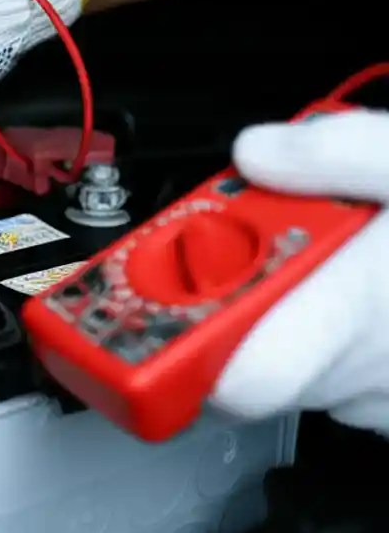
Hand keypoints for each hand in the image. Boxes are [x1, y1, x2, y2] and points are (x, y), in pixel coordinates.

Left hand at [212, 109, 388, 436]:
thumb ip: (333, 151)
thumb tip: (256, 152)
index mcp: (353, 317)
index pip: (232, 378)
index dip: (182, 343)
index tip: (165, 301)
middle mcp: (367, 376)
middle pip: (250, 363)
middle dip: (245, 305)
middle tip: (269, 248)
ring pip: (301, 370)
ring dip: (301, 321)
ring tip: (340, 261)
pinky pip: (350, 381)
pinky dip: (348, 342)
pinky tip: (378, 295)